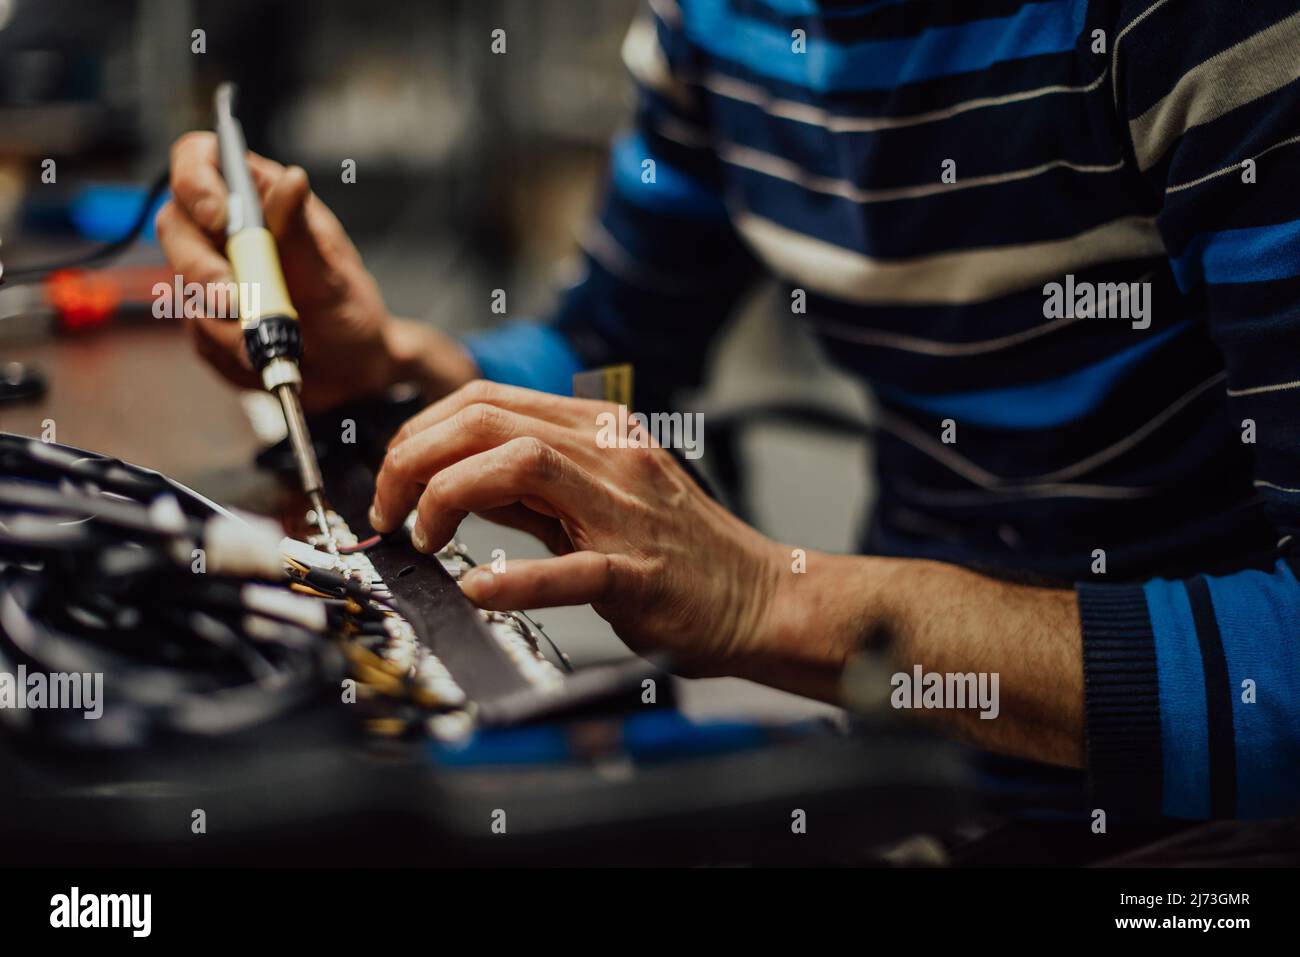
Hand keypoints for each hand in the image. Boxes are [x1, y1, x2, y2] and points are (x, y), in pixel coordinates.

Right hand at [156, 132, 476, 410]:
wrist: (348, 368)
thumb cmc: (346, 308)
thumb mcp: (329, 269)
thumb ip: (299, 229)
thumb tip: (292, 179)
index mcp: (254, 197)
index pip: (198, 159)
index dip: (195, 181)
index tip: (218, 218)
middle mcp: (222, 230)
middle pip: (175, 227)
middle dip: (202, 270)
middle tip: (235, 303)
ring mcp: (208, 274)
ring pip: (184, 287)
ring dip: (226, 322)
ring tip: (274, 340)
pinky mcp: (204, 318)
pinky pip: (198, 331)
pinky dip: (231, 348)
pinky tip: (263, 353)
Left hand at [368, 380, 790, 675]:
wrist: (760, 597)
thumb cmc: (680, 554)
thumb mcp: (599, 500)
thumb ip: (530, 488)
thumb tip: (451, 482)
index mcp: (599, 430)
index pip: (487, 401)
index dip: (421, 433)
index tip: (394, 477)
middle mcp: (611, 454)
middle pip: (488, 420)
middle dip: (414, 457)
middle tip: (387, 507)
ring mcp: (628, 509)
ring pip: (520, 464)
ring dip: (447, 496)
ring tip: (421, 536)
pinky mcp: (639, 571)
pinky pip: (571, 569)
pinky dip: (515, 578)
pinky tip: (479, 590)